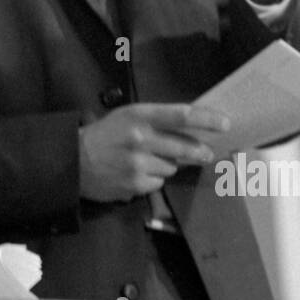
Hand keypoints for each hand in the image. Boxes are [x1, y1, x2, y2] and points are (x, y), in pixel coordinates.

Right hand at [79, 104, 229, 201]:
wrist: (73, 162)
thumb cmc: (104, 134)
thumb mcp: (127, 116)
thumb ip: (156, 120)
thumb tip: (191, 128)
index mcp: (139, 115)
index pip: (181, 115)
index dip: (206, 119)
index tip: (226, 124)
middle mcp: (141, 138)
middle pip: (184, 147)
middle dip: (199, 151)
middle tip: (207, 153)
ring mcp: (138, 164)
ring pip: (172, 167)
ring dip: (167, 165)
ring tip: (147, 161)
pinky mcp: (135, 185)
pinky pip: (158, 182)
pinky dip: (153, 179)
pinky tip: (136, 173)